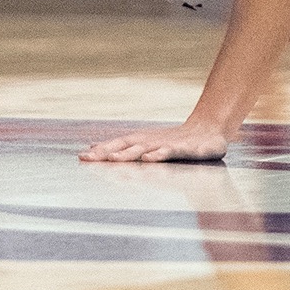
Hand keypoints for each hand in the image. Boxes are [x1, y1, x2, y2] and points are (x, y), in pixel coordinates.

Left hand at [79, 122, 234, 162]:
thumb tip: (93, 147)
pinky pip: (171, 152)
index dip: (99, 151)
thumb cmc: (173, 141)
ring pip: (145, 149)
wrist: (207, 131)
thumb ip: (121, 148)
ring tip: (114, 158)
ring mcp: (167, 144)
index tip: (81, 157)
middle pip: (125, 146)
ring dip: (129, 153)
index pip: (116, 145)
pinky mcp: (185, 149)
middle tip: (90, 158)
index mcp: (141, 141)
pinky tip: (150, 158)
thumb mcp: (146, 144)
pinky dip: (160, 154)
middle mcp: (151, 141)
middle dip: (107, 152)